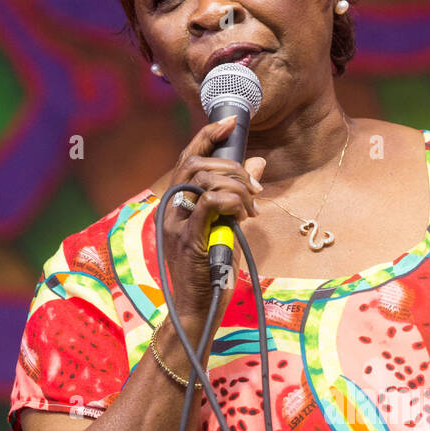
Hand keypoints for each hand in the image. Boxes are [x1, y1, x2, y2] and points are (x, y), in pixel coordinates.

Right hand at [162, 114, 266, 324]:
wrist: (199, 309)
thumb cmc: (213, 271)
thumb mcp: (229, 226)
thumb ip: (239, 194)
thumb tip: (258, 162)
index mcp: (178, 202)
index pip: (189, 157)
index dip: (208, 135)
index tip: (231, 122)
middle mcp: (171, 208)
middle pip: (197, 163)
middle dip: (233, 167)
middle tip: (256, 189)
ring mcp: (176, 223)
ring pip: (204, 179)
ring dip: (237, 186)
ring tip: (252, 207)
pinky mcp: (188, 239)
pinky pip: (209, 203)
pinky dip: (231, 201)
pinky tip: (244, 214)